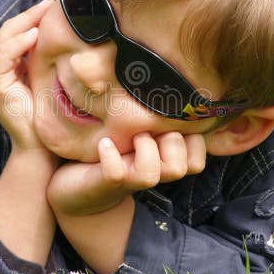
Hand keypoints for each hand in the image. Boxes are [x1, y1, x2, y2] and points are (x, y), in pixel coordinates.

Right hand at [0, 0, 53, 150]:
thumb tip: (63, 31)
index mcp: (6, 64)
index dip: (31, 16)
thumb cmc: (48, 112)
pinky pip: (2, 57)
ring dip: (24, 24)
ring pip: (3, 40)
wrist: (40, 144)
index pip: (15, 32)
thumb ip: (45, 57)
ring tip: (43, 13)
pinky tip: (35, 35)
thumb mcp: (47, 76)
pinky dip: (17, 44)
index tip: (51, 4)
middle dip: (29, 15)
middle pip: (8, 31)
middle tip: (50, 3)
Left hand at [47, 131, 206, 215]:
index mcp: (164, 161)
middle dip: (171, 141)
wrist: (76, 188)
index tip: (170, 126)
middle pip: (183, 167)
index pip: (197, 161)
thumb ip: (160, 118)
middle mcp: (152, 174)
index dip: (191, 141)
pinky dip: (111, 156)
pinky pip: (116, 173)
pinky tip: (104, 143)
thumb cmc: (113, 151)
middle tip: (148, 130)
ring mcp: (129, 180)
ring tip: (131, 137)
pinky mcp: (105, 183)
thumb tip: (178, 86)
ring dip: (145, 149)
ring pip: (153, 174)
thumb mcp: (142, 131)